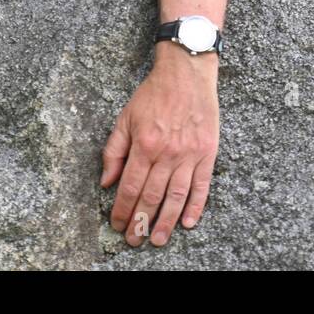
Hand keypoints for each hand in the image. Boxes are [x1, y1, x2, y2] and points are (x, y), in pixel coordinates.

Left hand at [101, 42, 219, 246]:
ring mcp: (190, 154)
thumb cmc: (154, 94)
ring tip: (157, 239)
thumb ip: (114, 150)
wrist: (187, 73)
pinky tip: (188, 222)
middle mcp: (167, 152)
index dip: (123, 210)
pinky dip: (196, 206)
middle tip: (134, 240)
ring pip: (177, 197)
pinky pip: (202, 185)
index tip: (118, 225)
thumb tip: (106, 181)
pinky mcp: (207, 152)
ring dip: (166, 222)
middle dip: (141, 223)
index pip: (131, 187)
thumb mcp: (126, 117)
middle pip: (152, 196)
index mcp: (144, 144)